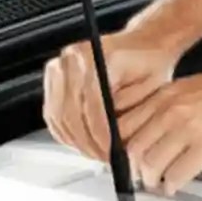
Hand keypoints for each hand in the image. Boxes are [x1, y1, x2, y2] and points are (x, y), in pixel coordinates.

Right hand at [43, 29, 179, 161]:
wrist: (144, 42)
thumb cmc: (150, 63)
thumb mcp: (149, 88)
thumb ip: (127, 111)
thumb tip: (112, 140)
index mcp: (98, 56)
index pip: (91, 104)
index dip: (100, 134)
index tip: (111, 151)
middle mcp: (74, 58)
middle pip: (70, 113)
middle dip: (87, 143)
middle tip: (104, 158)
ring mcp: (60, 65)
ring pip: (58, 116)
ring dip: (75, 141)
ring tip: (95, 152)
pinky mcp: (54, 76)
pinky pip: (52, 113)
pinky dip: (65, 132)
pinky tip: (81, 142)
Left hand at [118, 63, 201, 195]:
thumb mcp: (197, 87)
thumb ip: (173, 105)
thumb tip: (157, 129)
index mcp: (168, 94)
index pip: (126, 123)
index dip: (122, 146)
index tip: (126, 156)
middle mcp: (173, 109)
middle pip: (133, 146)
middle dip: (134, 168)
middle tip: (141, 175)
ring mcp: (189, 127)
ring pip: (150, 163)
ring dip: (151, 179)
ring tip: (159, 183)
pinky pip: (176, 173)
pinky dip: (172, 185)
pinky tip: (176, 185)